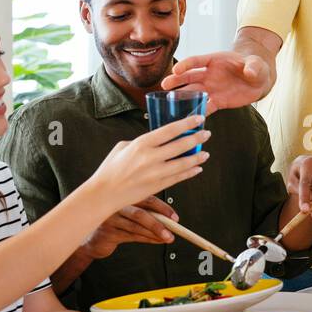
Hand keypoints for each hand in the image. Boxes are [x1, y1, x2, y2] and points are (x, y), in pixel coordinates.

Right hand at [81, 196, 179, 259]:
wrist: (91, 239)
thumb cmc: (115, 224)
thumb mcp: (130, 215)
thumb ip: (147, 214)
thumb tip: (171, 222)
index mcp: (124, 196)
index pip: (146, 199)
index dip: (162, 208)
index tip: (175, 217)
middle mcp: (116, 205)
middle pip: (141, 213)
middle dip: (159, 222)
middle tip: (173, 230)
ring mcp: (110, 219)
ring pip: (136, 226)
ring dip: (155, 233)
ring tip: (167, 238)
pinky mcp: (108, 232)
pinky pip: (131, 236)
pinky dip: (147, 239)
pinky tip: (156, 241)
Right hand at [88, 116, 208, 207]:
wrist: (105, 192)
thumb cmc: (111, 168)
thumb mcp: (123, 147)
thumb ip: (142, 142)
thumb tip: (156, 141)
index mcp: (141, 143)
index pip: (170, 130)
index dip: (187, 124)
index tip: (198, 119)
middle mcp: (150, 157)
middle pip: (180, 145)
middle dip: (197, 138)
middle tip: (206, 134)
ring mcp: (156, 173)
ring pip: (183, 163)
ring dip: (197, 157)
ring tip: (205, 153)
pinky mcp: (158, 186)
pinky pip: (179, 178)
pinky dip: (189, 172)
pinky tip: (197, 168)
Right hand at [162, 51, 270, 112]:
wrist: (258, 81)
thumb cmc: (255, 67)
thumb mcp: (256, 65)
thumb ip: (252, 67)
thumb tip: (250, 71)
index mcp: (214, 61)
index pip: (196, 61)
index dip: (186, 65)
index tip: (176, 69)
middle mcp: (209, 74)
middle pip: (189, 77)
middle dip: (177, 80)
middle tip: (165, 85)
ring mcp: (212, 88)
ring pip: (193, 92)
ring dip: (182, 97)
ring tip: (169, 103)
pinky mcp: (218, 101)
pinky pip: (205, 107)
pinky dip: (198, 112)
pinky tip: (189, 119)